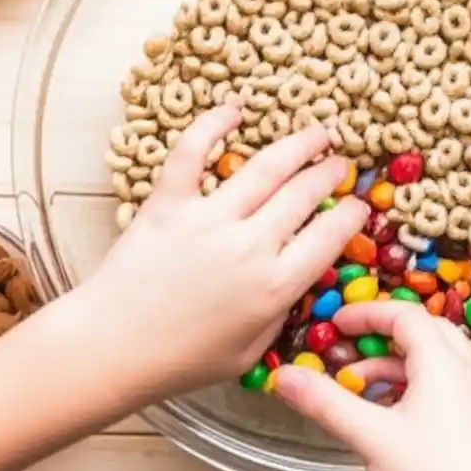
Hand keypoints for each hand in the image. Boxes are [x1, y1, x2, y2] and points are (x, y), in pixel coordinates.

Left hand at [81, 102, 369, 401]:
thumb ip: (279, 312)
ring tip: (317, 133)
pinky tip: (233, 110)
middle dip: (329, 173)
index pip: (329, 237)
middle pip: (304, 194)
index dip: (351, 214)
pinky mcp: (169, 204)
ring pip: (266, 167)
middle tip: (340, 162)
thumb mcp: (250, 352)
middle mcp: (249, 246)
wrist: (112, 349)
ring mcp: (208, 220)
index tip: (357, 204)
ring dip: (299, 145)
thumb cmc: (182, 360)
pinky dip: (212, 124)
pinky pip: (193, 152)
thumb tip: (297, 279)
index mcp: (275, 286)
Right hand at [274, 301, 470, 470]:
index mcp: (445, 364)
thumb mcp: (372, 437)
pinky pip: (445, 386)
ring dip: (394, 367)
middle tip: (348, 351)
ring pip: (434, 361)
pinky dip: (413, 387)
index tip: (336, 324)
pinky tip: (388, 416)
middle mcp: (468, 372)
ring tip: (357, 392)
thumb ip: (327, 403)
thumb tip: (287, 377)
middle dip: (381, 339)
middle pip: (422, 332)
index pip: (405, 316)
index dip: (367, 314)